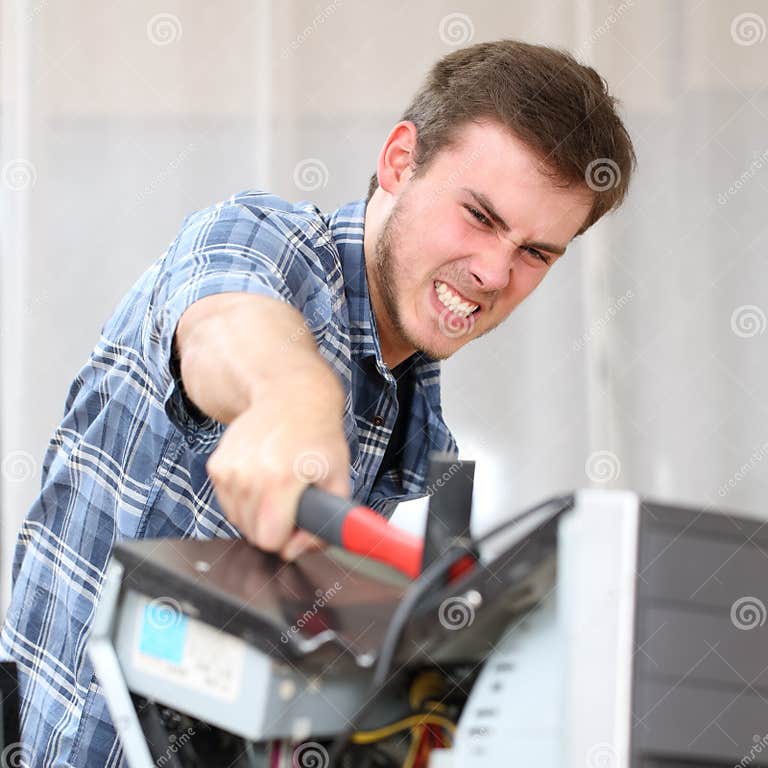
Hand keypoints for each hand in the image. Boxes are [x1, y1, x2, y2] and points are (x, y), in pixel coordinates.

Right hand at [206, 372, 350, 560]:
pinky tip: (263, 476)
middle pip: (254, 535)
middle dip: (276, 526)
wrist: (289, 396)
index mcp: (280, 479)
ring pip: (240, 522)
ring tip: (279, 485)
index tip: (300, 521)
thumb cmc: (317, 436)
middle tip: (293, 500)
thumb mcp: (339, 476)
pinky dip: (246, 499)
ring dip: (260, 514)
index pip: (270, 540)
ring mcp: (228, 470)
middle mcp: (248, 475)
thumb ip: (327, 522)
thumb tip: (297, 551)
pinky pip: (229, 505)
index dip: (290, 538)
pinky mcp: (216, 467)